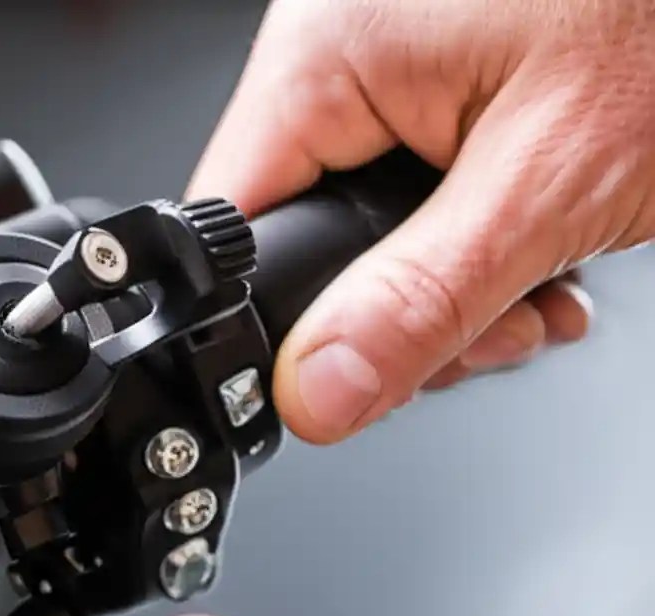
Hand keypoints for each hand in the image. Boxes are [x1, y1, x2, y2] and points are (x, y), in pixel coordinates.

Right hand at [189, 0, 654, 443]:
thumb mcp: (548, 185)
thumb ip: (421, 299)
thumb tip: (314, 391)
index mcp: (327, 55)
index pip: (241, 227)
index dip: (287, 319)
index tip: (349, 370)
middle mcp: (343, 50)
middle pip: (306, 237)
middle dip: (395, 311)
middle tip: (485, 323)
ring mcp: (393, 62)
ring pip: (367, 227)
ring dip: (450, 285)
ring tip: (538, 281)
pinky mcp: (438, 77)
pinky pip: (416, 187)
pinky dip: (476, 239)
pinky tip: (542, 250)